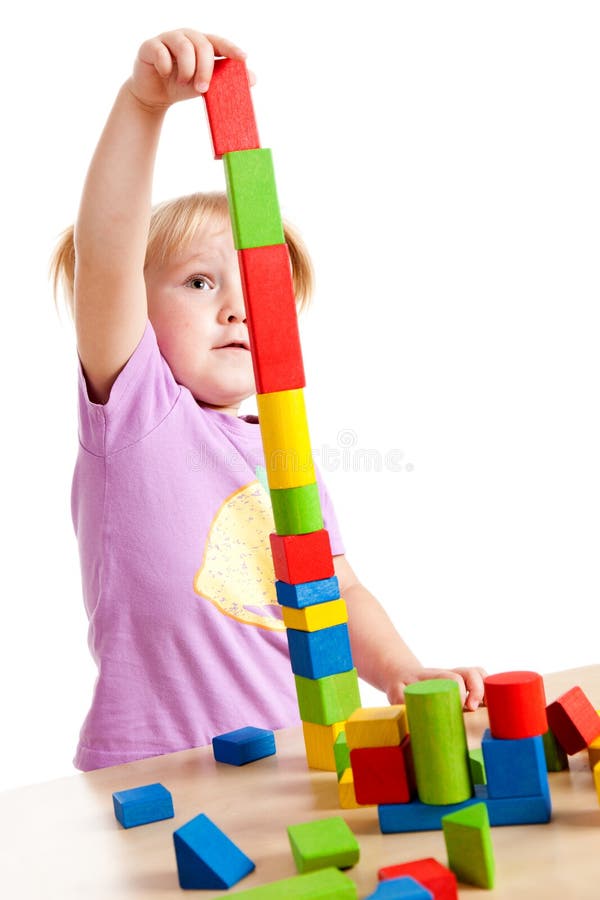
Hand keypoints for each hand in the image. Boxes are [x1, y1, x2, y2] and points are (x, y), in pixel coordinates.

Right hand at [126, 29, 253, 111]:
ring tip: (183, 83)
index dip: (231, 49)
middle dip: (206, 69)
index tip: (243, 59)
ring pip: (184, 46)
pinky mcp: (150, 46)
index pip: (219, 42)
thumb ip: (225, 80)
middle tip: (203, 88)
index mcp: (201, 44)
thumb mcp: (206, 85)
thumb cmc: (182, 86)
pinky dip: (166, 66)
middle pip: (203, 45)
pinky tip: (166, 74)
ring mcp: (167, 39)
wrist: (155, 95)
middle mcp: (186, 37)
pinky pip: (161, 51)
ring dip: (187, 69)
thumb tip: (253, 79)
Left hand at [386, 666, 486, 710]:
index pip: (452, 678)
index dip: (460, 690)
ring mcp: (458, 678)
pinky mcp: (464, 685)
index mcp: (434, 677)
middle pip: (470, 672)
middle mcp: (449, 674)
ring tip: (489, 707)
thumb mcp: (396, 690)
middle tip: (472, 708)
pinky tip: (491, 707)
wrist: (403, 673)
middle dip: (477, 689)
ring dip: (487, 688)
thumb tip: (407, 710)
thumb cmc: (402, 685)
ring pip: (479, 674)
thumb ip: (400, 699)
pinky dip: (490, 690)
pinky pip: (482, 680)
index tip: (462, 705)